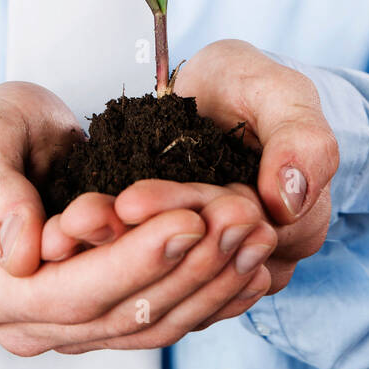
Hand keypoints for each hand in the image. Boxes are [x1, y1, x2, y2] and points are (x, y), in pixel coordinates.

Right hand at [0, 81, 277, 353]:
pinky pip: (167, 322)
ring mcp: (70, 330)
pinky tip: (254, 266)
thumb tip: (20, 252)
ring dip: (213, 281)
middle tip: (242, 218)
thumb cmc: (1, 136)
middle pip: (119, 314)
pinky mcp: (109, 322)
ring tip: (257, 232)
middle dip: (188, 266)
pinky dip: (215, 297)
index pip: (68, 292)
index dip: (132, 261)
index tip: (187, 219)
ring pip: (151, 325)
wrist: (19, 147)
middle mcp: (26, 324)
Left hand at [53, 43, 335, 294]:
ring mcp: (219, 269)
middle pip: (193, 265)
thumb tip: (288, 202)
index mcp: (299, 226)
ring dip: (111, 253)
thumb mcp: (280, 92)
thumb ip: (301, 140)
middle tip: (77, 216)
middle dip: (132, 242)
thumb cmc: (251, 87)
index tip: (127, 199)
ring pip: (165, 281)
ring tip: (67, 223)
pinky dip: (104, 255)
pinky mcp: (178, 268)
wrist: (219, 96)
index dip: (180, 214)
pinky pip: (144, 279)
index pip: (237, 233)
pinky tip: (66, 235)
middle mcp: (260, 261)